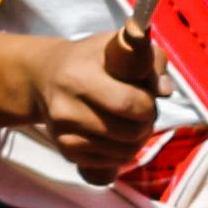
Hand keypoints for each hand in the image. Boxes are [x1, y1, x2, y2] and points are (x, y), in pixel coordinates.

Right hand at [0, 27, 160, 181]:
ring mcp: (63, 133)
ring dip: (138, 140)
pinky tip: (116, 135)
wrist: (44, 77)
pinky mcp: (66, 151)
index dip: (148, 103)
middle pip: (130, 131)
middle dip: (146, 122)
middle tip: (142, 110)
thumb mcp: (116, 45)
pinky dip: (122, 152)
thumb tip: (163, 90)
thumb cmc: (89, 59)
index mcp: (78, 77)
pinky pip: (111, 162)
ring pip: (124, 151)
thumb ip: (148, 59)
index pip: (129, 104)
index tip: (146, 94)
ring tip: (130, 122)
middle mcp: (66, 108)